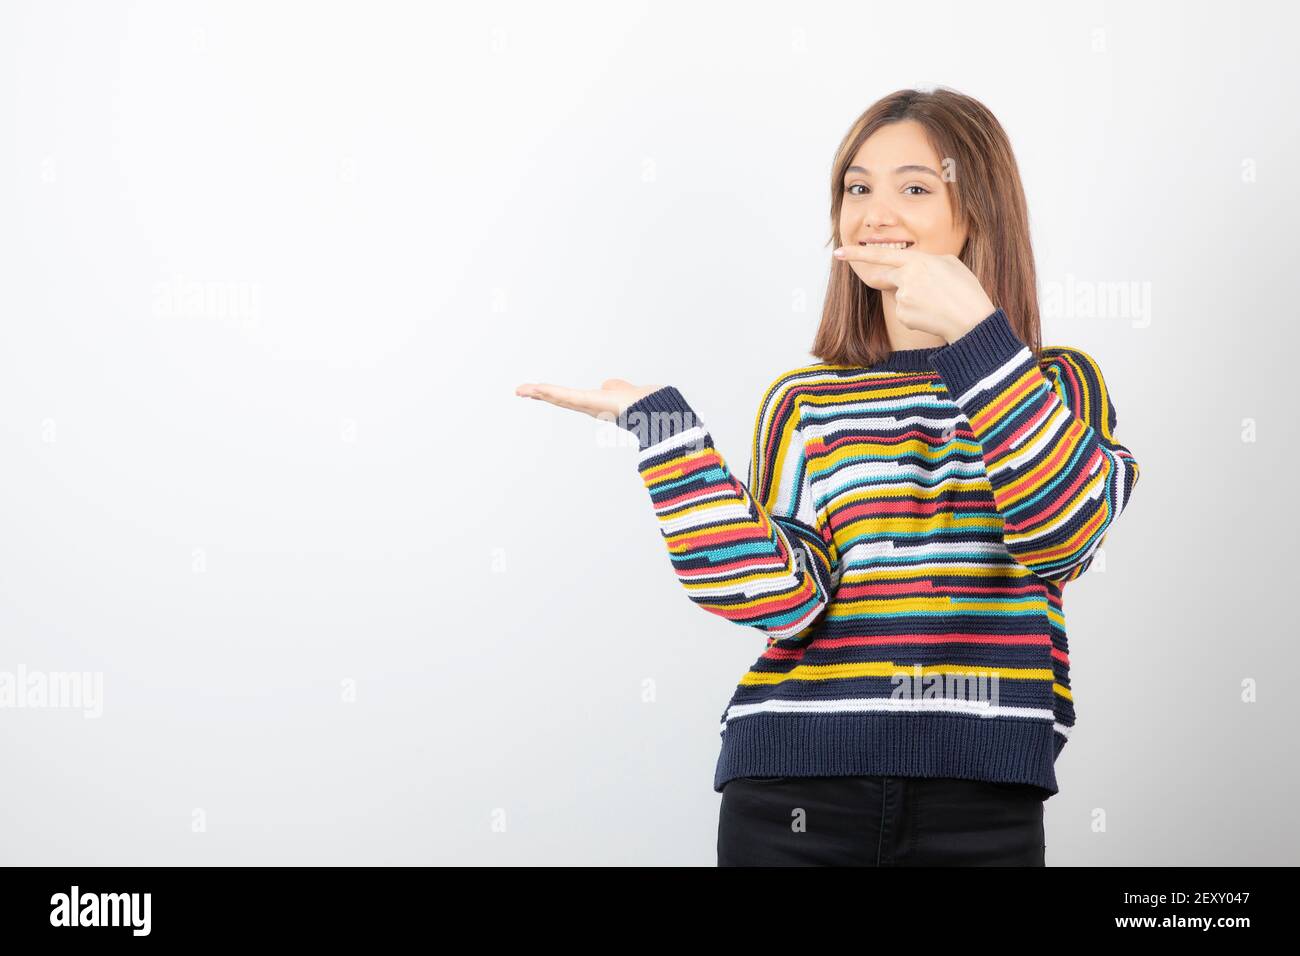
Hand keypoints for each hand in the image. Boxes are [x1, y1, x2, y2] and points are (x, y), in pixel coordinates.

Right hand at [514, 378, 663, 419]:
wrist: (651, 410)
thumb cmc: (641, 403)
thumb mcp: (621, 389)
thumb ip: (613, 386)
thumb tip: (607, 385)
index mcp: (594, 403)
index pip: (568, 398)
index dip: (551, 394)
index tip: (536, 391)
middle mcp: (588, 407)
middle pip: (558, 399)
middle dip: (539, 394)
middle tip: (520, 391)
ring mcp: (587, 405)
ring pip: (559, 397)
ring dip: (539, 392)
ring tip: (522, 389)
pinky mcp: (588, 402)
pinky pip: (566, 395)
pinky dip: (550, 391)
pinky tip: (536, 388)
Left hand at [832, 245, 995, 342]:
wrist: (971, 320)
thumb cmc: (966, 289)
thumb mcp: (950, 263)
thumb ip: (927, 260)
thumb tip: (915, 266)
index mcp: (917, 260)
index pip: (881, 254)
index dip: (857, 253)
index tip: (838, 252)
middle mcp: (906, 278)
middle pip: (888, 277)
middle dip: (896, 281)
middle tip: (922, 290)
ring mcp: (902, 298)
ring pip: (900, 296)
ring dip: (914, 300)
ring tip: (938, 303)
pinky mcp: (903, 316)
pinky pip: (904, 313)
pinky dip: (916, 315)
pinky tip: (932, 315)